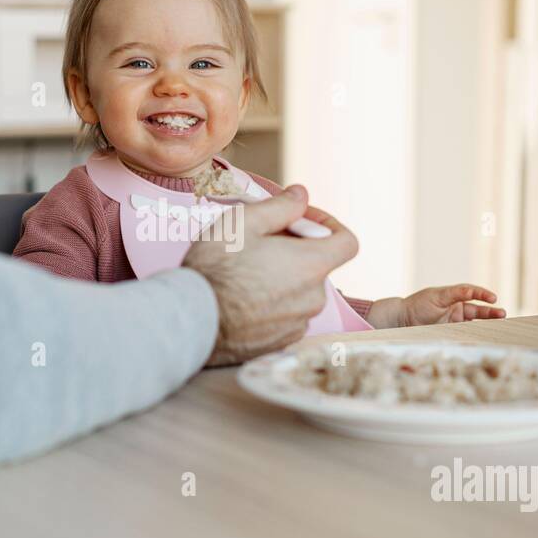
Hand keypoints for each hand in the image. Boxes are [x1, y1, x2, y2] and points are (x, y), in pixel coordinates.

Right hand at [184, 185, 358, 364]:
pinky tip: (242, 298)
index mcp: (311, 265)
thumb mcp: (243, 222)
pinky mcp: (281, 342)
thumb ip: (281, 206)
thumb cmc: (214, 269)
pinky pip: (287, 316)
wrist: (190, 321)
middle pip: (318, 266)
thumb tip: (301, 194)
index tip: (300, 221)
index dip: (328, 224)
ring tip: (245, 272)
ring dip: (283, 278)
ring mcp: (298, 323)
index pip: (347, 242)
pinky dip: (273, 304)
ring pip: (300, 292)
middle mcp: (313, 298)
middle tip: (260, 242)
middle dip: (296, 250)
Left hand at [398, 284, 505, 326]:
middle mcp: (457, 308)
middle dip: (491, 312)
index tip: (493, 298)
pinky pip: (465, 334)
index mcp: (454, 296)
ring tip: (499, 327)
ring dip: (486, 325)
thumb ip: (454, 294)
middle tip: (503, 314)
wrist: (403, 320)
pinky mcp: (451, 333)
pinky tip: (483, 338)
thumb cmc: (418, 305)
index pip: (472, 293)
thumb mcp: (437, 296)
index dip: (482, 295)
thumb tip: (471, 291)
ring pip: (474, 322)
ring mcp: (455, 321)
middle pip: (477, 310)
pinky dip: (474, 336)